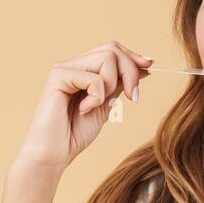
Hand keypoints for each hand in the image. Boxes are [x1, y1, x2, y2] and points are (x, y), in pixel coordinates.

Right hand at [15, 40, 152, 171]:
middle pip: (112, 48)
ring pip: (107, 58)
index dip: (133, 57)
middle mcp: (73, 65)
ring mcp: (64, 68)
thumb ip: (120, 85)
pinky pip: (94, 78)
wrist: (54, 154)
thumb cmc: (74, 134)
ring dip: (113, 84)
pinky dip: (96, 97)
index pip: (112, 50)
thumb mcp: (106, 105)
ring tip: (99, 105)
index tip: (150, 67)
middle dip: (131, 71)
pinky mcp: (57, 77)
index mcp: (83, 69)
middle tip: (134, 97)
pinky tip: (83, 110)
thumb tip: (144, 67)